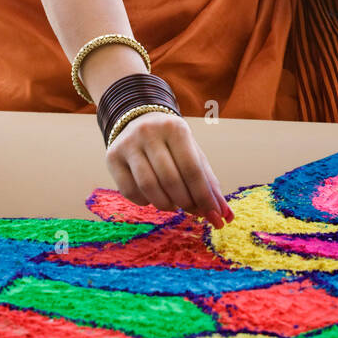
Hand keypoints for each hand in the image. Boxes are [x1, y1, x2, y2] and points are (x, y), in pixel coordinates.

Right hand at [105, 110, 233, 228]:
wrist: (139, 121)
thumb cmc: (173, 144)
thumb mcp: (194, 154)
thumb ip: (209, 184)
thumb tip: (226, 217)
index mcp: (175, 128)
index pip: (192, 168)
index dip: (204, 196)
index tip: (214, 216)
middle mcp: (149, 132)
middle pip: (170, 179)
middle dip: (185, 202)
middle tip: (192, 210)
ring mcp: (128, 144)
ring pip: (148, 187)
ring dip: (165, 204)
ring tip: (173, 204)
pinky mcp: (112, 156)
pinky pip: (129, 190)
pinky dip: (145, 202)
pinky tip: (152, 197)